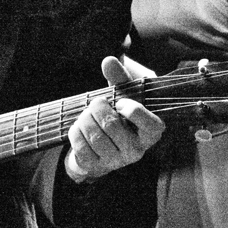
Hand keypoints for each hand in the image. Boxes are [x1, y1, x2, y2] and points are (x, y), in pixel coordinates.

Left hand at [65, 56, 164, 182]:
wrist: (104, 142)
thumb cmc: (119, 115)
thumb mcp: (123, 95)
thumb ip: (119, 78)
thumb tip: (109, 61)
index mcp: (150, 133)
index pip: (150, 125)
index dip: (133, 110)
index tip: (121, 102)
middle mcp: (137, 150)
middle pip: (112, 126)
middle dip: (99, 108)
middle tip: (96, 102)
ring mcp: (117, 161)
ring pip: (95, 136)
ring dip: (85, 118)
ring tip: (87, 113)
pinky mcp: (97, 166)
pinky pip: (81, 146)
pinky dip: (76, 131)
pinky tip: (80, 125)